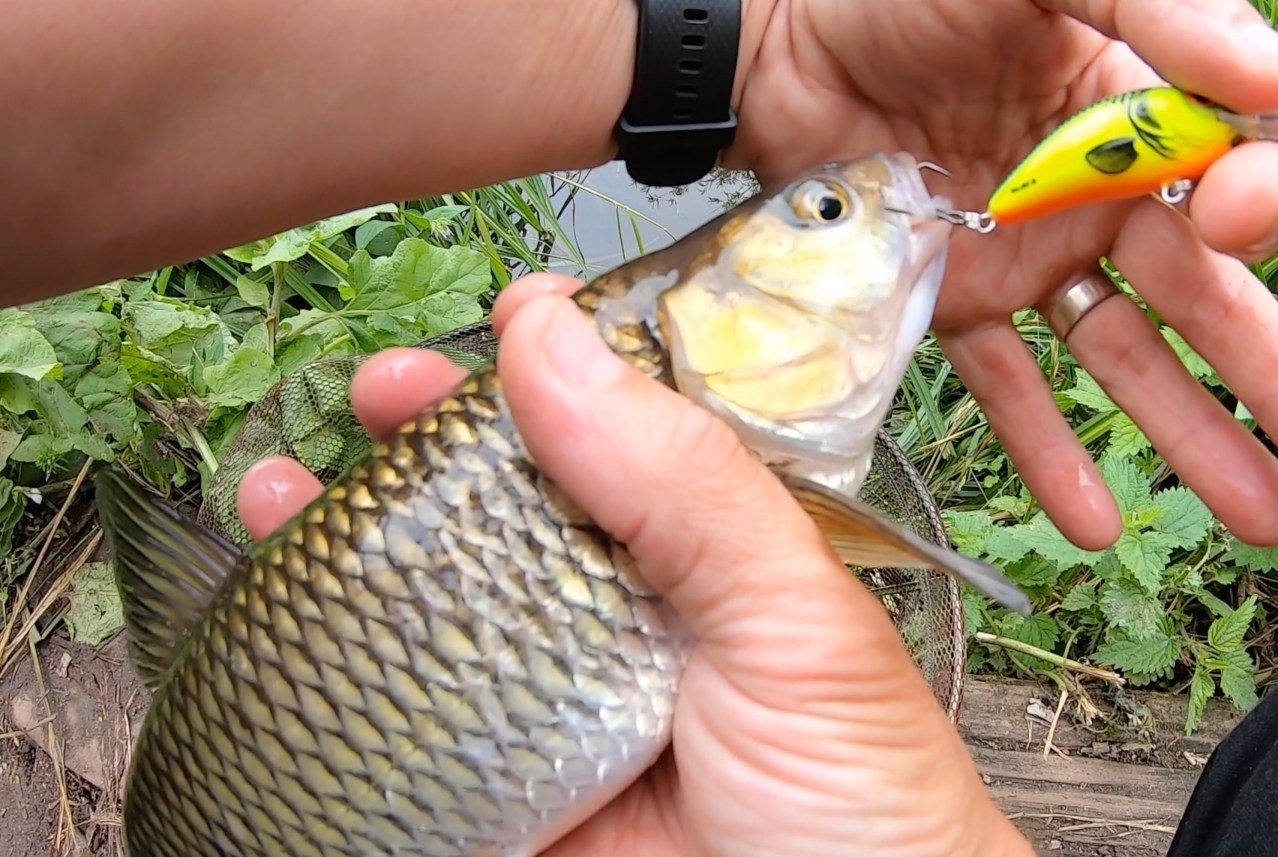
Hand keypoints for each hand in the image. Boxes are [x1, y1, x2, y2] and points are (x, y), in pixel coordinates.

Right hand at [236, 275, 1034, 856]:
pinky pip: (404, 709)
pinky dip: (335, 655)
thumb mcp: (794, 619)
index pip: (632, 429)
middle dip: (437, 439)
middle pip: (518, 499)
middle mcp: (632, 610)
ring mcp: (561, 694)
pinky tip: (289, 606)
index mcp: (716, 551)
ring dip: (362, 533)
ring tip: (294, 489)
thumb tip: (559, 343)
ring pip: (445, 593)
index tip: (504, 321)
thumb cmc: (862, 798)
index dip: (564, 367)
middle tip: (383, 392)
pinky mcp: (504, 778)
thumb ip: (687, 481)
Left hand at [725, 0, 1277, 548]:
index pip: (1228, 187)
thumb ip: (1166, 14)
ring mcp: (1024, 259)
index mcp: (1134, 113)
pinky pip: (1005, 386)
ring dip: (1189, 441)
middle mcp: (1092, 199)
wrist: (770, 40)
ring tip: (1262, 523)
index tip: (1237, 216)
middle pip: (1206, 304)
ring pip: (1123, 361)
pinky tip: (1094, 524)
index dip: (1255, 214)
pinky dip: (1044, 452)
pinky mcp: (951, 301)